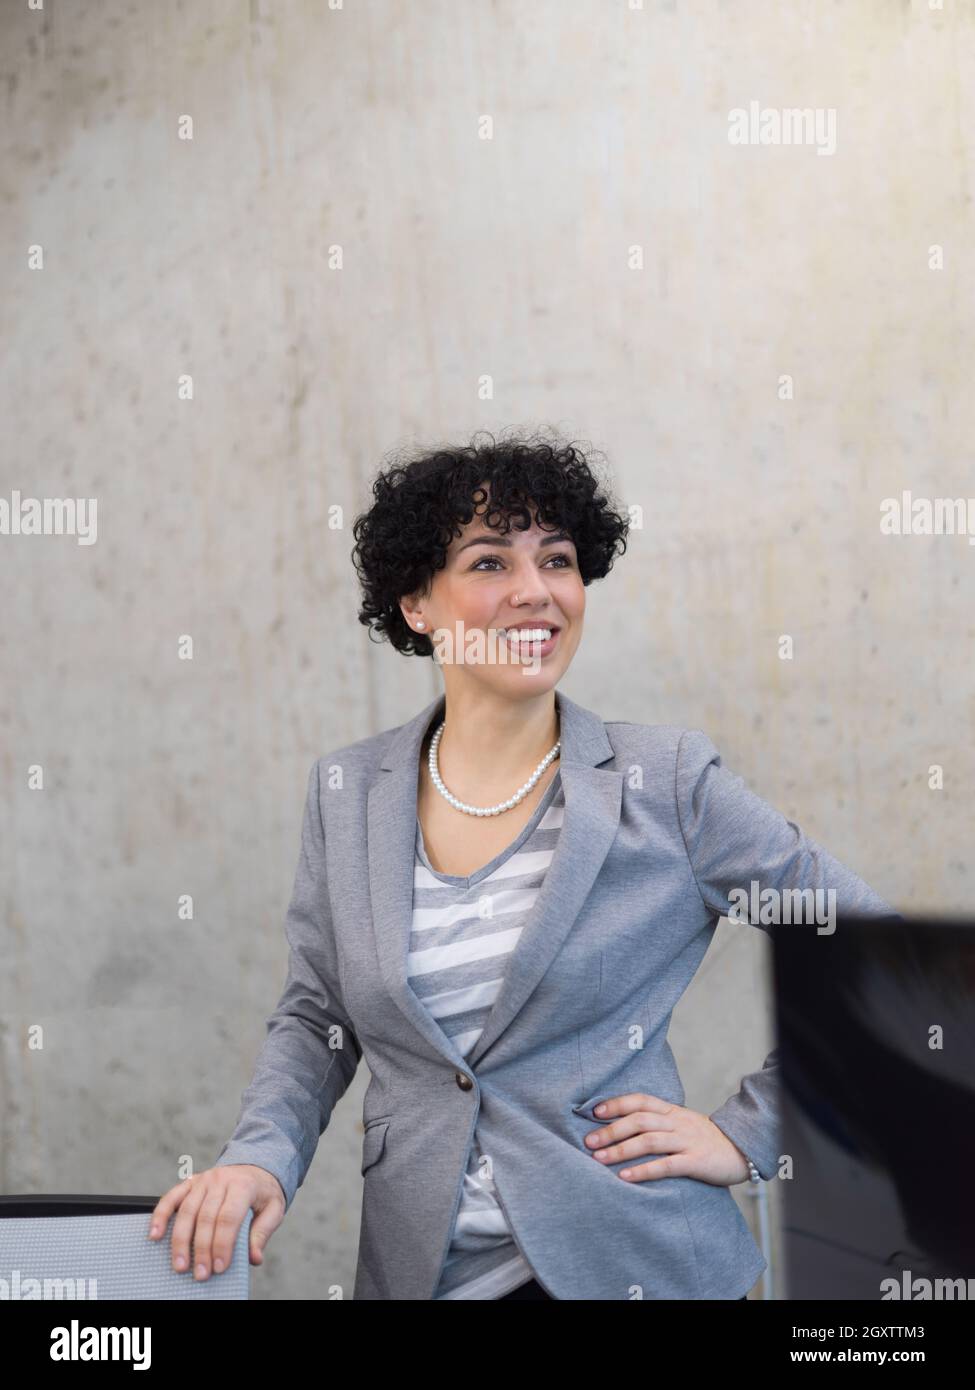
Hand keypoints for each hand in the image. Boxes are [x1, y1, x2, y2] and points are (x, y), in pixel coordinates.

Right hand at [147, 1164, 285, 1279]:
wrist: (253, 1166)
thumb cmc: (261, 1193)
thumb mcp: (273, 1209)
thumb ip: (263, 1232)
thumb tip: (254, 1258)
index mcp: (243, 1186)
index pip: (229, 1217)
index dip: (222, 1244)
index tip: (219, 1267)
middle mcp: (220, 1180)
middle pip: (206, 1217)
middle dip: (202, 1249)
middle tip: (201, 1274)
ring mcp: (203, 1180)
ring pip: (187, 1211)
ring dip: (181, 1240)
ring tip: (180, 1265)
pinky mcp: (189, 1183)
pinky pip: (170, 1198)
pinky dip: (160, 1216)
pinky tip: (154, 1235)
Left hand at [583, 1092, 750, 1186]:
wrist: (742, 1151)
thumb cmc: (704, 1140)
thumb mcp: (681, 1124)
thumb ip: (658, 1123)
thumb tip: (622, 1127)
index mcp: (672, 1111)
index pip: (641, 1100)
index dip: (617, 1103)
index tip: (594, 1112)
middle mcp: (677, 1122)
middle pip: (639, 1120)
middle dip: (611, 1130)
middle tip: (588, 1142)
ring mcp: (687, 1141)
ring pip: (649, 1140)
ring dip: (621, 1150)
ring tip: (599, 1159)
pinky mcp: (696, 1161)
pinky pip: (666, 1165)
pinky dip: (644, 1170)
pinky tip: (626, 1177)